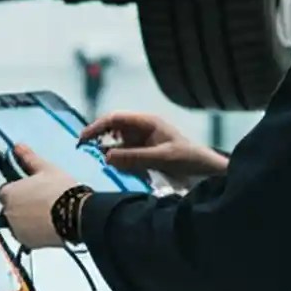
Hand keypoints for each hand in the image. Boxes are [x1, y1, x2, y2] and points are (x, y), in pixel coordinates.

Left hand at [0, 144, 80, 249]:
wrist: (74, 215)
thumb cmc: (59, 189)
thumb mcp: (46, 169)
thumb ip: (28, 158)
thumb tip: (16, 146)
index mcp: (9, 193)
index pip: (5, 192)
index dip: (18, 191)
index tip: (31, 191)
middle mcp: (8, 212)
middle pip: (10, 209)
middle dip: (21, 207)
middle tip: (41, 203)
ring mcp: (16, 230)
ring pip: (17, 224)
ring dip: (26, 221)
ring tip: (47, 216)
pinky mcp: (28, 244)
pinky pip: (26, 237)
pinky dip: (33, 234)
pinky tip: (49, 227)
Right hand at [79, 111, 228, 189]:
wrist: (207, 171)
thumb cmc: (189, 158)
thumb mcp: (162, 157)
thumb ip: (135, 157)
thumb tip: (106, 156)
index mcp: (147, 121)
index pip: (115, 118)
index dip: (97, 126)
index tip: (83, 139)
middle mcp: (142, 128)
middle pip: (112, 128)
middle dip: (98, 137)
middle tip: (83, 151)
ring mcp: (142, 141)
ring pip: (116, 142)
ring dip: (107, 150)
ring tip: (98, 161)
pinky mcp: (143, 154)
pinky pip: (124, 155)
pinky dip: (117, 160)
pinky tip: (116, 168)